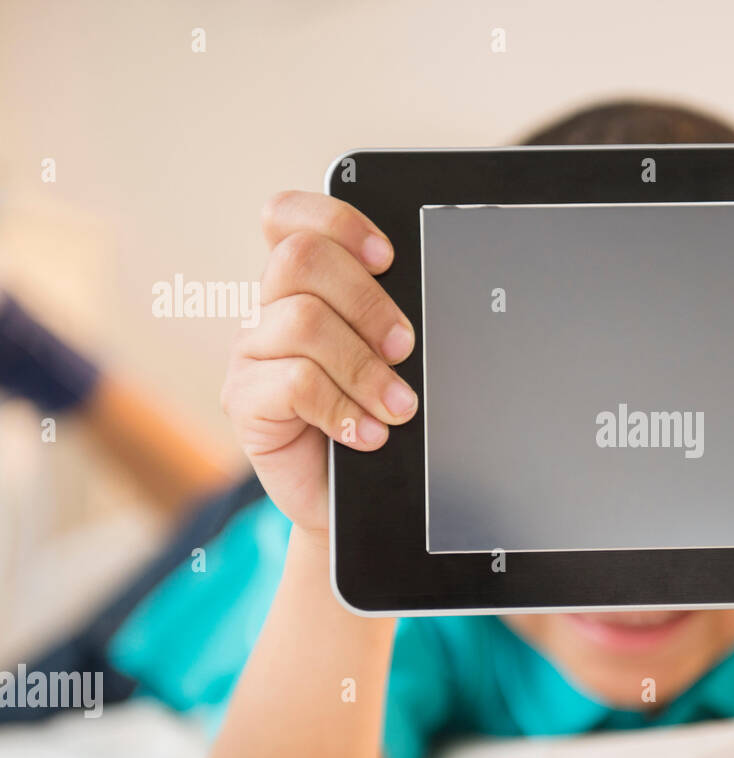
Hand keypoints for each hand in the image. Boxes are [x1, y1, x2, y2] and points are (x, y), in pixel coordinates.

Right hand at [220, 191, 417, 541]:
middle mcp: (267, 309)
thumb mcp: (389, 362)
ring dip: (364, 367)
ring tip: (397, 407)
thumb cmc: (374, 419)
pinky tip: (365, 433)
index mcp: (302, 286)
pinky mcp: (244, 400)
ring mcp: (250, 353)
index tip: (388, 257)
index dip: (335, 220)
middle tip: (405, 348)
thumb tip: (426, 304)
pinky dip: (341, 407)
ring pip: (303, 321)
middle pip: (301, 259)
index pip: (289, 217)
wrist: (352, 499)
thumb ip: (390, 322)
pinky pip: (294, 381)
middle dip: (367, 301)